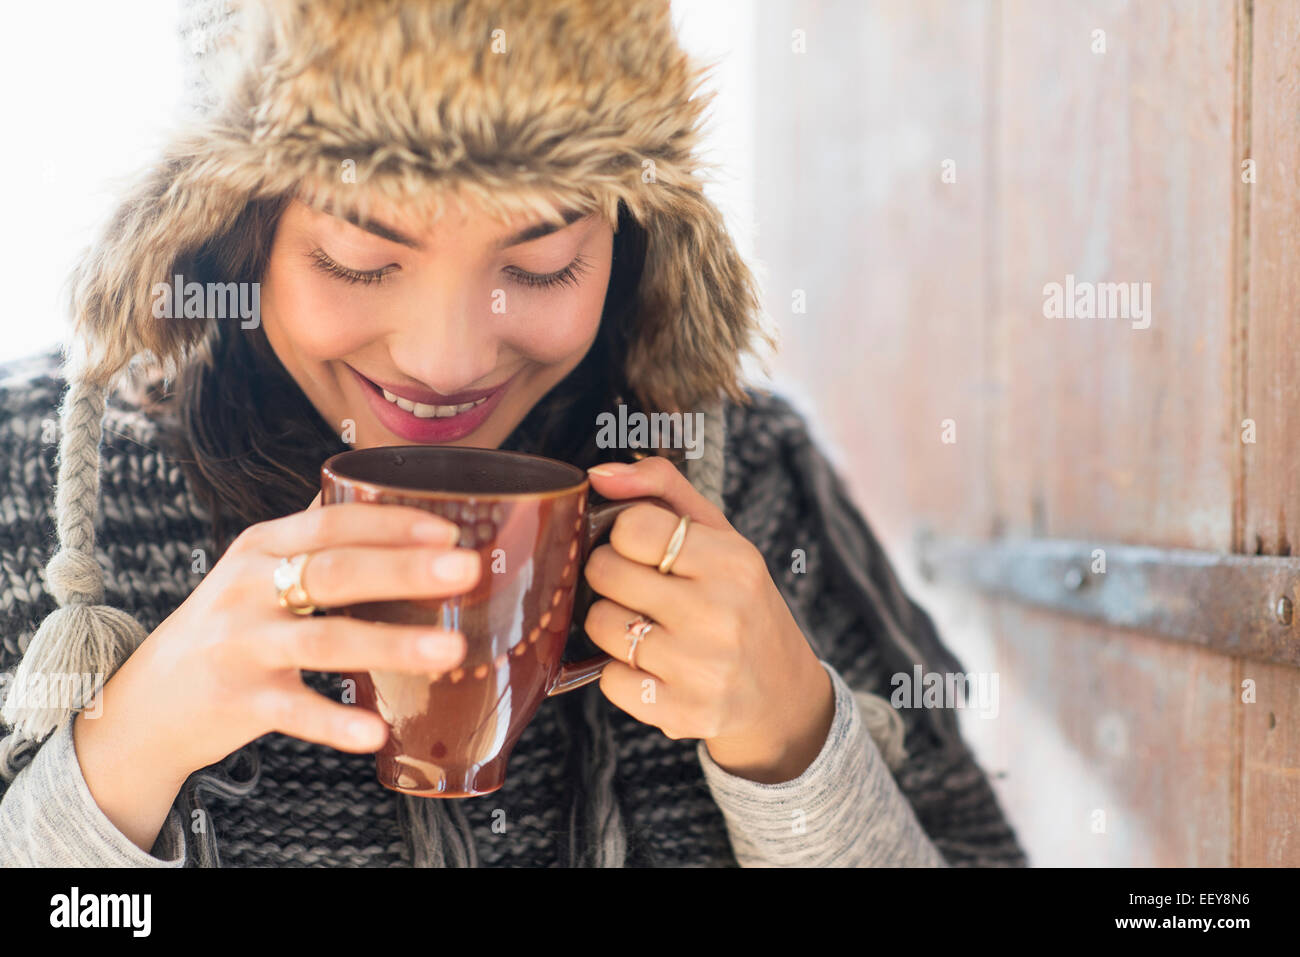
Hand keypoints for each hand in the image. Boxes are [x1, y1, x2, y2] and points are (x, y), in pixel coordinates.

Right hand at [72, 496, 479, 850]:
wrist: (149, 701)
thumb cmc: (227, 625)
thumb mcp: (259, 567)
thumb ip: (314, 537)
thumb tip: (383, 491)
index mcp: (262, 547)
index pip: (332, 524)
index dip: (391, 524)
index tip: (450, 530)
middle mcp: (249, 588)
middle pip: (335, 572)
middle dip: (405, 569)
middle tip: (466, 571)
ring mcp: (242, 645)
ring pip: (324, 640)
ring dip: (392, 644)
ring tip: (451, 651)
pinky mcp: (238, 701)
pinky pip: (294, 711)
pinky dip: (336, 722)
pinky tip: (377, 732)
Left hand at [582, 457, 834, 783]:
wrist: (780, 693)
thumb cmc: (738, 601)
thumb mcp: (719, 535)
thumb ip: (662, 488)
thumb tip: (597, 473)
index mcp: (732, 561)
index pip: (632, 527)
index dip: (624, 536)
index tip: (643, 550)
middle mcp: (721, 613)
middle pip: (605, 572)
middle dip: (609, 576)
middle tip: (635, 587)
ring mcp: (702, 668)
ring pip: (601, 626)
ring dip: (611, 624)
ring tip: (644, 625)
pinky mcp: (682, 713)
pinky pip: (608, 681)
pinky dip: (619, 672)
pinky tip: (651, 666)